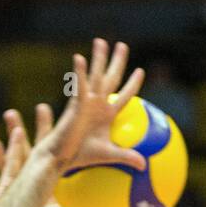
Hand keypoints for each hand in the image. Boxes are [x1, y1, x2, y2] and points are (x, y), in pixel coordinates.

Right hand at [39, 38, 145, 171]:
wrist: (61, 157)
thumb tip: (144, 165)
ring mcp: (85, 102)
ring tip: (101, 41)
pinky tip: (80, 58)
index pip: (124, 95)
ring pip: (94, 76)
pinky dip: (79, 73)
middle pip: (110, 78)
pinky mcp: (75, 105)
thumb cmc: (81, 155)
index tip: (140, 70)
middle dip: (116, 62)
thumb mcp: (110, 155)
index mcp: (106, 114)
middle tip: (122, 45)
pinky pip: (78, 87)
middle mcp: (97, 104)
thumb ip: (127, 157)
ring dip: (98, 59)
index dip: (132, 84)